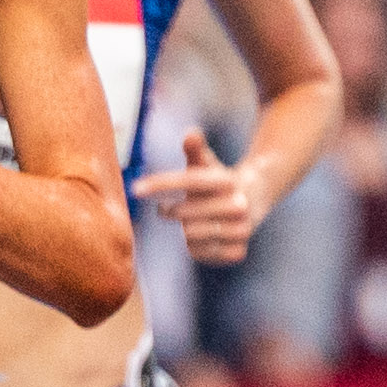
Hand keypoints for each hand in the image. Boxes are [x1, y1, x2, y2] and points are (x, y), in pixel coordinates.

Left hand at [140, 128, 266, 264]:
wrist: (251, 202)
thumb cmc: (217, 182)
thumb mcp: (207, 164)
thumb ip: (195, 150)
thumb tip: (190, 133)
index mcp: (229, 181)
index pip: (189, 181)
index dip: (161, 184)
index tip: (135, 188)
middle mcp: (239, 206)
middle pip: (186, 213)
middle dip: (170, 211)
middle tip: (164, 209)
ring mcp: (241, 230)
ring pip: (191, 235)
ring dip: (183, 229)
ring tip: (188, 221)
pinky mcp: (238, 252)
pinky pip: (200, 253)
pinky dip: (194, 246)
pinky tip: (200, 236)